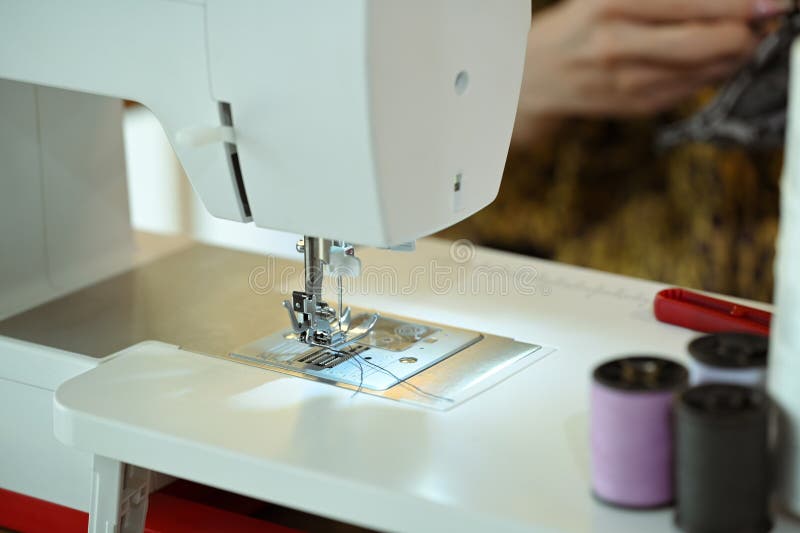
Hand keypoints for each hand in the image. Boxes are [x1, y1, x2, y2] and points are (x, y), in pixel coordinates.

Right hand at [513, 0, 790, 142]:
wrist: (531, 77)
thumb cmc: (579, 26)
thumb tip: (737, 1)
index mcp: (613, 1)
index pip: (702, 0)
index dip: (749, 2)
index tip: (778, 2)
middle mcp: (619, 41)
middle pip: (716, 38)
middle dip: (749, 30)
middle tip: (761, 21)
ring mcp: (626, 80)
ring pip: (710, 69)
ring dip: (735, 53)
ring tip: (735, 39)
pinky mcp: (634, 106)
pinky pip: (693, 90)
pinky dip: (711, 74)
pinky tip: (707, 62)